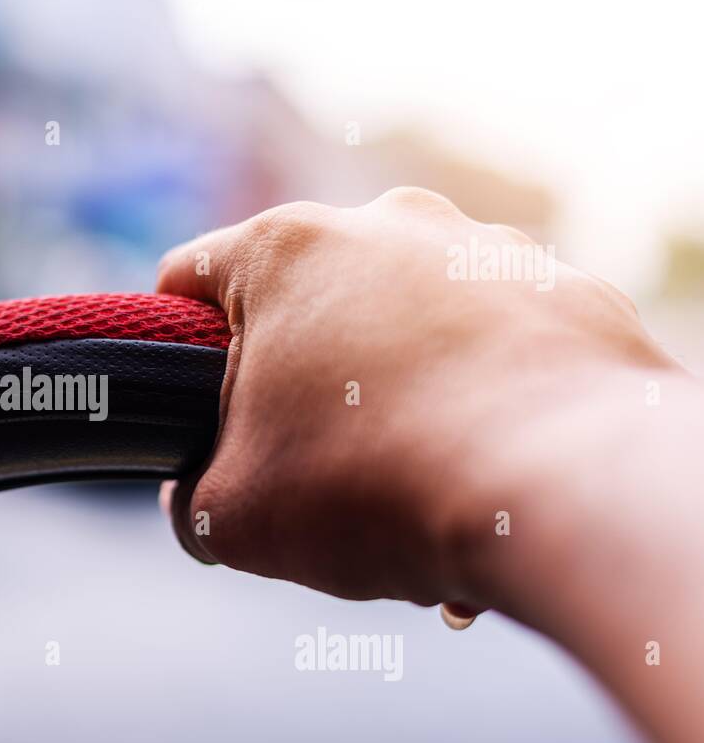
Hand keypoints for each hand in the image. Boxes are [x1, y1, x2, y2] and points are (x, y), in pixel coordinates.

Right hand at [156, 187, 683, 616]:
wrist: (568, 491)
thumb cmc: (375, 485)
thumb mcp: (235, 516)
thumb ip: (191, 499)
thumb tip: (196, 501)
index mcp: (289, 251)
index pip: (190, 276)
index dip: (172, 343)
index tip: (189, 403)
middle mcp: (390, 225)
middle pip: (306, 302)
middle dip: (297, 379)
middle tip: (307, 462)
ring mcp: (489, 250)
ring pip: (405, 322)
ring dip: (390, 390)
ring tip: (410, 483)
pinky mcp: (569, 292)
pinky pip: (493, 344)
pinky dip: (476, 398)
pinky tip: (483, 475)